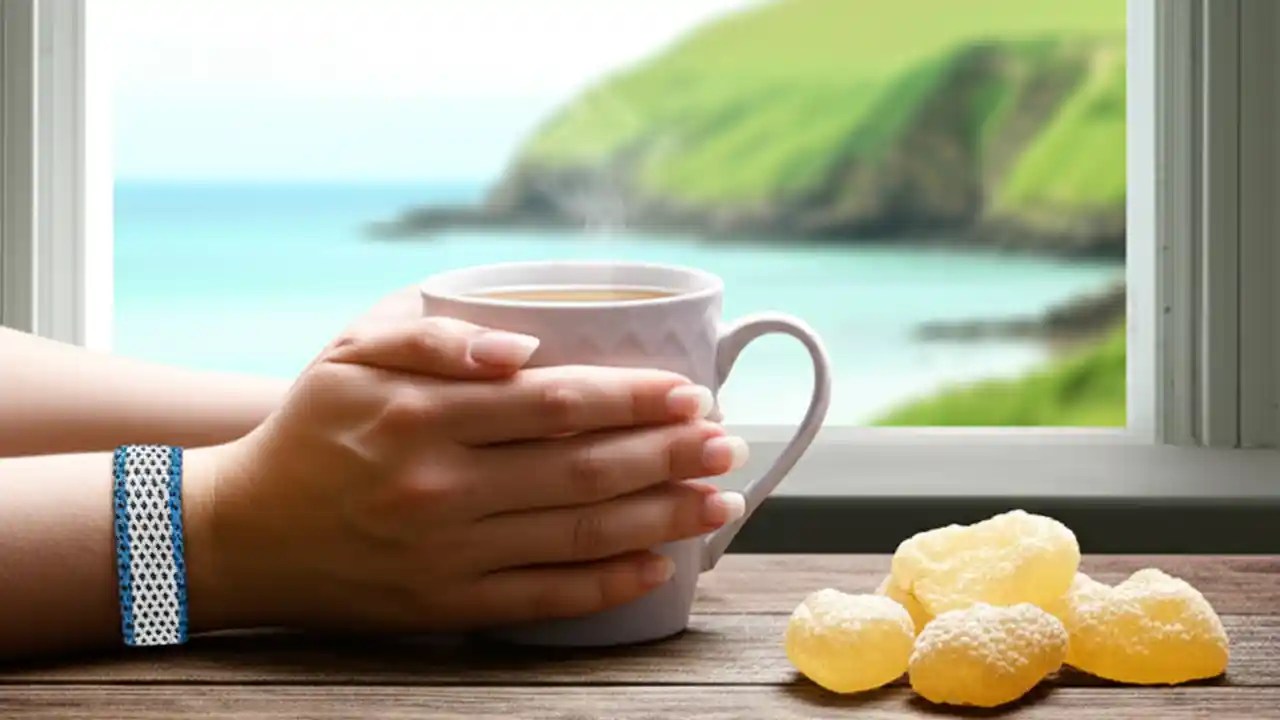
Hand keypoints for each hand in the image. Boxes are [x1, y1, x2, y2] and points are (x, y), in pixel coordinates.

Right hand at [187, 317, 748, 633]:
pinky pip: (544, 598)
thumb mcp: (350, 354)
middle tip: (729, 444)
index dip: (633, 400)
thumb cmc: (308, 430)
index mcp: (425, 413)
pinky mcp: (445, 604)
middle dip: (668, 456)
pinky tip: (658, 566)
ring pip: (578, 535)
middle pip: (583, 470)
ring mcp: (447, 552)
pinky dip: (607, 585)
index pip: (556, 404)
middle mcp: (442, 484)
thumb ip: (436, 336)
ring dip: (661, 517)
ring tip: (719, 502)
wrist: (241, 534)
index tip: (690, 395)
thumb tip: (525, 347)